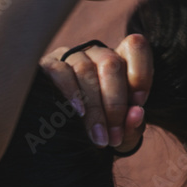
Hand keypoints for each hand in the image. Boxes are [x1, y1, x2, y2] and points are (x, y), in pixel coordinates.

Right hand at [39, 34, 150, 153]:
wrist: (63, 139)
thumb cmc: (99, 130)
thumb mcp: (121, 132)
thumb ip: (133, 125)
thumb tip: (136, 113)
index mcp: (120, 59)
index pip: (135, 47)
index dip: (140, 73)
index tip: (139, 103)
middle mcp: (96, 52)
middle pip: (110, 65)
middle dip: (115, 104)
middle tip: (114, 136)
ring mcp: (69, 56)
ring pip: (85, 70)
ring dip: (94, 108)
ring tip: (98, 137)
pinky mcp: (46, 65)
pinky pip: (59, 71)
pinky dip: (70, 92)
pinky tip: (77, 113)